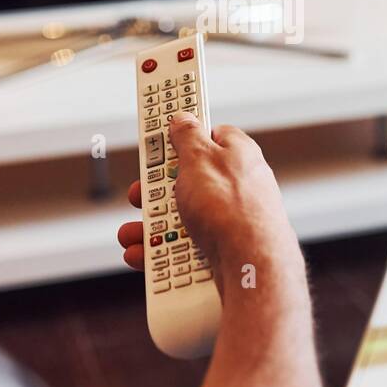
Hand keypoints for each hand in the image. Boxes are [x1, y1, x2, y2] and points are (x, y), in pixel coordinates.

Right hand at [116, 113, 297, 283]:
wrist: (253, 267)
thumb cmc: (231, 209)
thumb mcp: (199, 158)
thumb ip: (188, 136)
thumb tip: (183, 119)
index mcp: (238, 154)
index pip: (206, 135)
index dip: (179, 138)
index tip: (157, 141)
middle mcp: (238, 185)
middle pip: (188, 181)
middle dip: (157, 192)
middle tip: (140, 195)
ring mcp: (232, 219)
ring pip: (183, 217)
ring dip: (152, 226)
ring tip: (133, 234)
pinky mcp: (226, 248)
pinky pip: (187, 246)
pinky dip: (163, 251)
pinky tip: (145, 255)